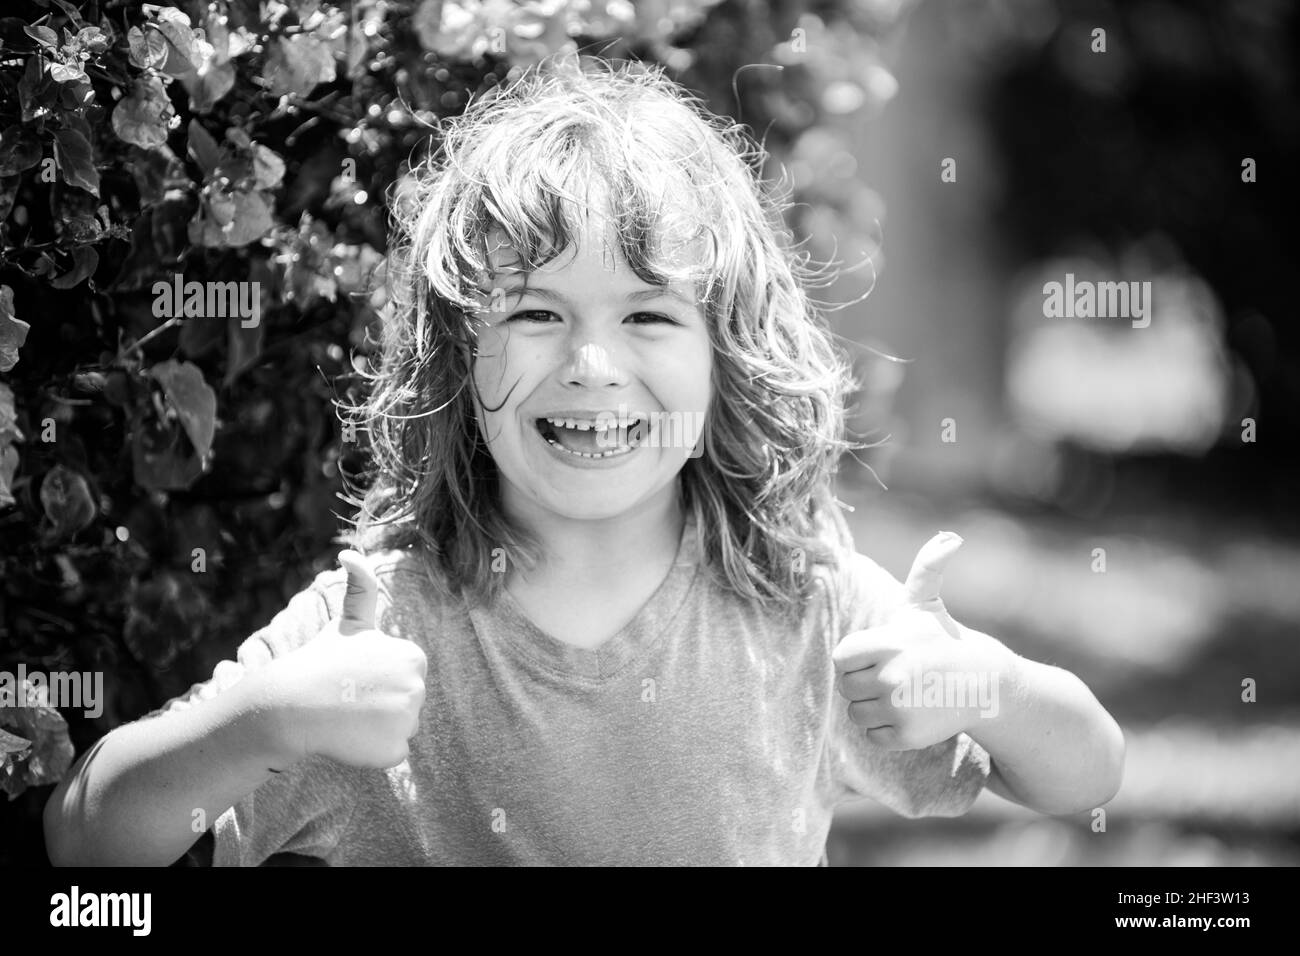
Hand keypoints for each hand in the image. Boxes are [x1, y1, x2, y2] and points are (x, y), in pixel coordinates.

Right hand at [265, 550, 427, 769]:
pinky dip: (373, 751)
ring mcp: (407, 720)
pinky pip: (391, 753)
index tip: (356, 676)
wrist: (290, 705)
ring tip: (347, 716)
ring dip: (376, 727)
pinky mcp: (394, 750)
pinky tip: (350, 738)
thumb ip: (360, 587)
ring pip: (400, 728)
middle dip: (381, 703)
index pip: (407, 677)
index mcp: (413, 655)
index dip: (380, 679)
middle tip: (349, 696)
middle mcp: (418, 686)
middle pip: (407, 703)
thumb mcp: (348, 622)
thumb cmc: (319, 661)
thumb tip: (349, 552)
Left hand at [832, 532, 1007, 750]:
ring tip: (902, 695)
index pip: (841, 657)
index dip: (857, 658)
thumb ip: (925, 569)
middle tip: (893, 677)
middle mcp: (892, 676)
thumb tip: (949, 538)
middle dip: (864, 683)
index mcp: (889, 642)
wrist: (985, 684)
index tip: (879, 656)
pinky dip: (886, 731)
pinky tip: (909, 715)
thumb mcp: (927, 603)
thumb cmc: (943, 640)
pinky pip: (872, 736)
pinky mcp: (907, 735)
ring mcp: (899, 708)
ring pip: (856, 714)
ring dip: (873, 708)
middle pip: (845, 687)